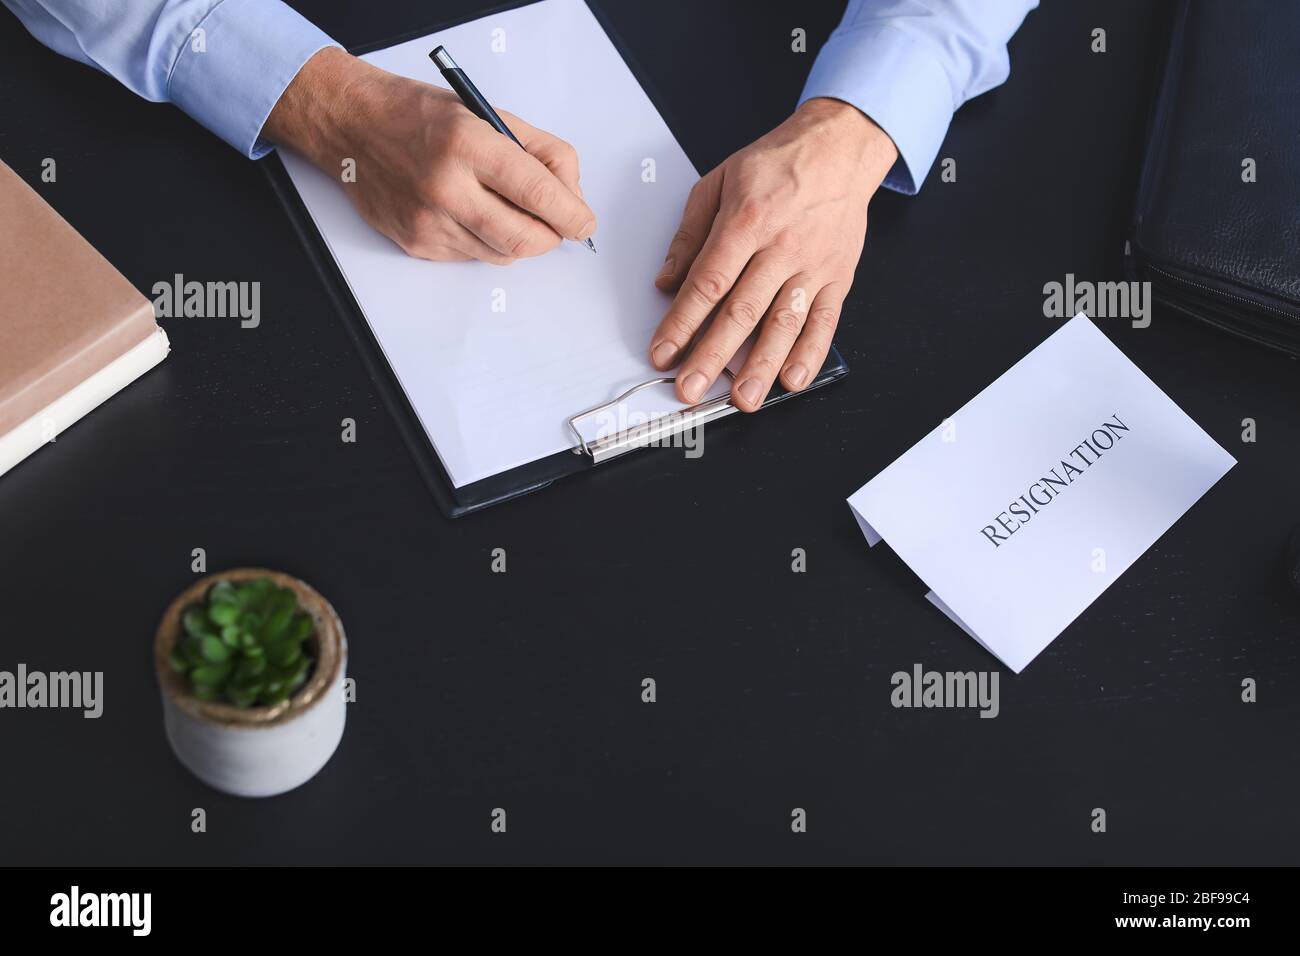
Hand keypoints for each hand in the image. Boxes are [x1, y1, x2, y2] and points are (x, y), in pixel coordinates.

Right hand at [263, 48, 595, 262]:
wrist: (352, 126)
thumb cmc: (421, 115)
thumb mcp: (489, 114)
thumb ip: (541, 153)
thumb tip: (572, 198)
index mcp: (468, 143)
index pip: (538, 193)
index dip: (571, 215)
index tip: (584, 222)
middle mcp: (445, 186)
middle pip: (524, 239)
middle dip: (551, 237)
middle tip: (556, 224)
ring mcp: (428, 221)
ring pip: (501, 254)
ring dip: (517, 239)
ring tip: (505, 208)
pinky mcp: (416, 243)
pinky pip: (472, 257)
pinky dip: (485, 241)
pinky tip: (470, 212)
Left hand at [649, 98, 897, 408]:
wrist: (839, 146)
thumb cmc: (777, 163)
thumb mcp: (718, 182)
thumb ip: (689, 235)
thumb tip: (666, 282)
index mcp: (746, 220)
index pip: (707, 283)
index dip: (681, 323)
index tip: (663, 352)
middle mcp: (781, 246)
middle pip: (741, 311)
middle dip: (712, 355)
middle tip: (691, 388)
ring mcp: (813, 264)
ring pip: (784, 322)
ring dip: (761, 365)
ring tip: (743, 398)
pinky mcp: (838, 276)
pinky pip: (825, 321)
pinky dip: (810, 353)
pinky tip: (793, 379)